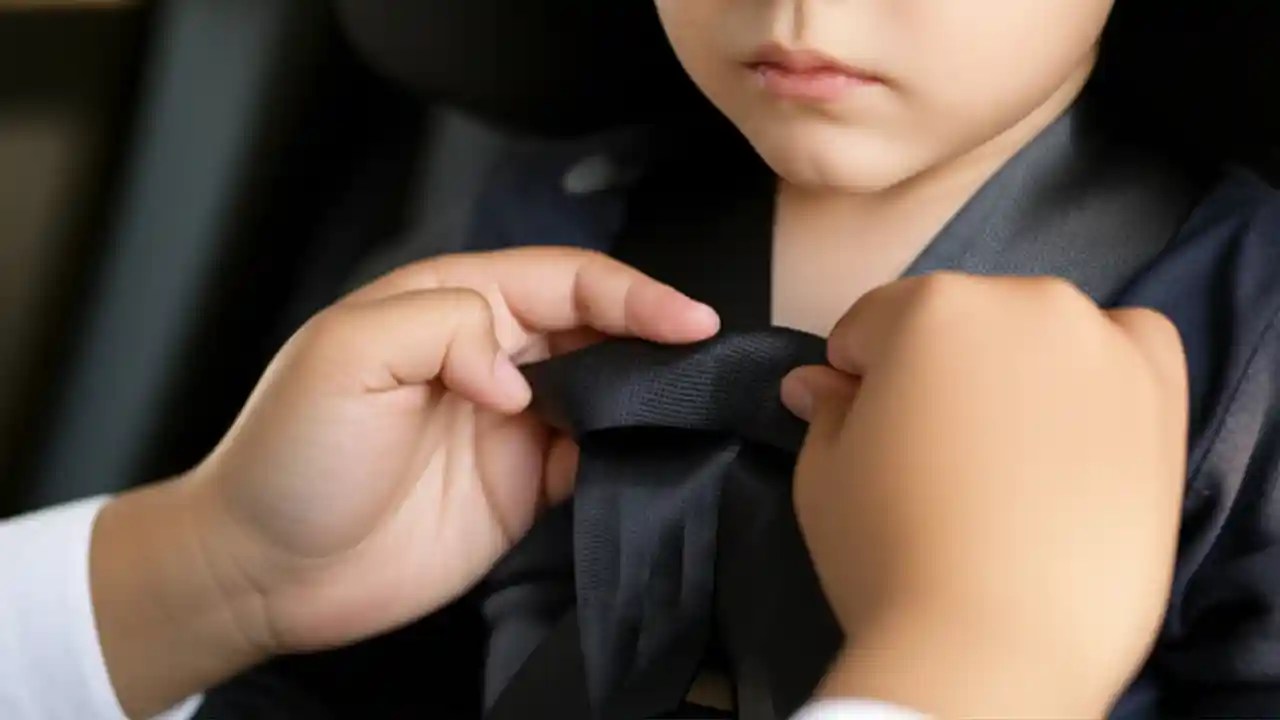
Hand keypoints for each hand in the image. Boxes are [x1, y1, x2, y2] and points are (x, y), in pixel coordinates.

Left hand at [91, 247, 718, 715]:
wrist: (265, 572)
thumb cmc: (287, 455)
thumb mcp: (345, 356)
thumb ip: (443, 328)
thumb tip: (520, 376)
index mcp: (453, 305)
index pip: (563, 280)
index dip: (629, 293)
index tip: (683, 319)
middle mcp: (490, 356)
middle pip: (597, 327)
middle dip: (656, 334)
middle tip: (705, 356)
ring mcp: (512, 425)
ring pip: (607, 390)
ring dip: (650, 392)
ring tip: (693, 401)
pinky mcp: (523, 487)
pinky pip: (595, 460)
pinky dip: (629, 455)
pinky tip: (647, 455)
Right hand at [781, 273, 1187, 717]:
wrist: (990, 648)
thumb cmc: (889, 556)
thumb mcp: (822, 475)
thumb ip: (826, 410)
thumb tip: (817, 383)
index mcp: (930, 308)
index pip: (873, 324)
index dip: (855, 377)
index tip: (862, 423)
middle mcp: (1023, 303)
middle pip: (959, 320)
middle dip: (935, 372)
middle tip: (933, 451)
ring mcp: (1100, 348)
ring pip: (1039, 332)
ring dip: (1014, 371)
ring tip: (1005, 459)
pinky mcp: (1159, 399)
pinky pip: (1130, 348)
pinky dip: (1101, 371)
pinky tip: (1073, 430)